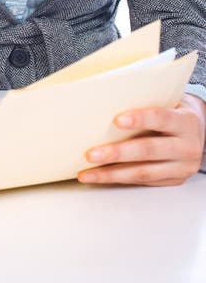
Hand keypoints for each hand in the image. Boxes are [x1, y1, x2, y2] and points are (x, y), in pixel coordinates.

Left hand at [78, 94, 205, 186]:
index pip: (161, 118)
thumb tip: (104, 100)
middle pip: (148, 150)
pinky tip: (101, 176)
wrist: (199, 130)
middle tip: (91, 154)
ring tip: (88, 172)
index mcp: (185, 121)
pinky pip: (143, 182)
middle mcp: (187, 146)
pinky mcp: (174, 180)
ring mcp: (182, 167)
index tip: (116, 120)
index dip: (140, 119)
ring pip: (143, 172)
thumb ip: (145, 101)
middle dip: (117, 153)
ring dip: (111, 173)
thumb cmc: (173, 110)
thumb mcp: (167, 100)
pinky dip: (119, 179)